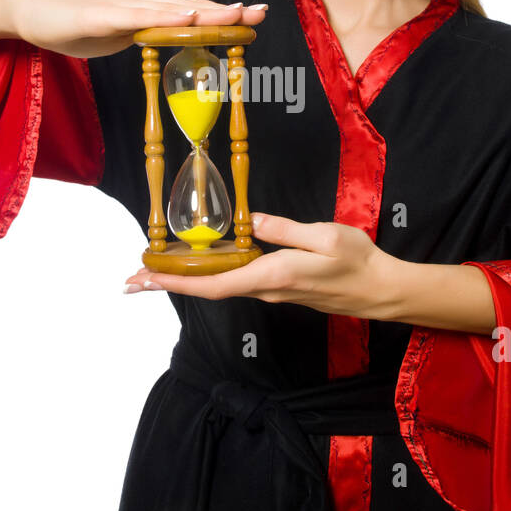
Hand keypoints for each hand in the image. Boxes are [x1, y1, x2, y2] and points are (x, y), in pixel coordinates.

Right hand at [15, 0, 267, 58]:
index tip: (256, 18)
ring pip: (171, 9)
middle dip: (226, 12)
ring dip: (205, 13)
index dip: (225, 14)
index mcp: (149, 2)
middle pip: (191, 6)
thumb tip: (176, 39)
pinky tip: (186, 17)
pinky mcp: (103, 15)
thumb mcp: (125, 34)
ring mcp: (123, 3)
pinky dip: (164, 17)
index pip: (193, 9)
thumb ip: (151, 34)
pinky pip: (138, 17)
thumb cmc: (80, 24)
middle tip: (260, 15)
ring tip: (235, 16)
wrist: (36, 15)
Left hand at [122, 212, 403, 321]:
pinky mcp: (279, 285)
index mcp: (273, 274)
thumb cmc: (357, 261)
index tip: (147, 280)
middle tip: (131, 279)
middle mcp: (267, 287)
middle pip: (209, 289)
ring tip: (154, 271)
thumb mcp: (325, 236)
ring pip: (221, 285)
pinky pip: (236, 281)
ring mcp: (272, 289)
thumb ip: (286, 229)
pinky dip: (209, 276)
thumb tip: (254, 220)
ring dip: (186, 280)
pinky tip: (199, 266)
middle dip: (169, 284)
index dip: (177, 284)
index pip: (215, 284)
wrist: (379, 289)